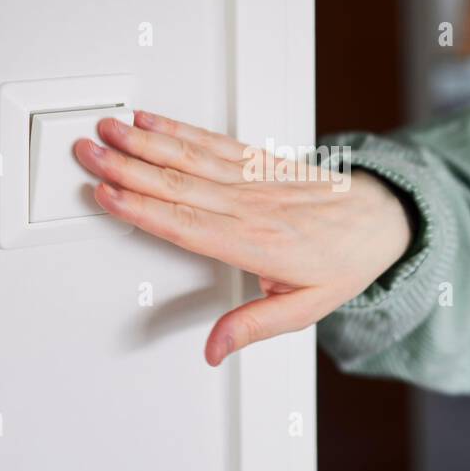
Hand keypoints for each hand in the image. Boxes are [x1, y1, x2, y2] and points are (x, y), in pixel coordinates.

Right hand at [73, 111, 411, 365]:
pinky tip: (149, 121)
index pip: (187, 226)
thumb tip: (214, 350)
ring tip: (106, 130)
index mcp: (256, 244)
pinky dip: (177, 129)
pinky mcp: (257, 160)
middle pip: (177, 185)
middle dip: (127, 168)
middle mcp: (250, 206)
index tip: (109, 195)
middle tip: (87, 154)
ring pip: (188, 157)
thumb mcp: (306, 309)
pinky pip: (212, 142)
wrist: (382, 217)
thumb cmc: (344, 261)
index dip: (143, 209)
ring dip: (142, 142)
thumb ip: (255, 326)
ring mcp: (252, 179)